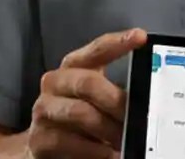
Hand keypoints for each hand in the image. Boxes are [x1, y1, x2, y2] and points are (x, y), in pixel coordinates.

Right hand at [27, 28, 146, 158]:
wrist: (45, 147)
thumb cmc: (81, 116)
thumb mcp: (99, 100)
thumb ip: (115, 92)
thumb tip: (146, 97)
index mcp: (73, 67)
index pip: (96, 50)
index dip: (117, 42)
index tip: (140, 37)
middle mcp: (55, 82)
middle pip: (87, 82)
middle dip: (115, 100)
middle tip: (138, 115)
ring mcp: (43, 110)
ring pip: (78, 112)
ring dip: (107, 128)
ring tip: (126, 139)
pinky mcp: (38, 138)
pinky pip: (67, 141)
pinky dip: (92, 150)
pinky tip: (109, 154)